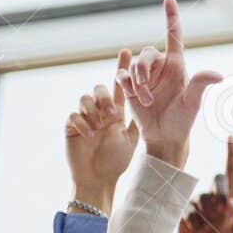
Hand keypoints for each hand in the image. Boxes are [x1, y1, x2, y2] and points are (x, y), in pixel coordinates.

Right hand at [65, 52, 139, 213]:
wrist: (98, 180)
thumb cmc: (116, 162)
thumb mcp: (133, 138)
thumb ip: (141, 119)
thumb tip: (161, 104)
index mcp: (117, 111)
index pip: (120, 85)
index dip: (122, 68)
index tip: (126, 51)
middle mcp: (100, 111)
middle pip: (101, 88)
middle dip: (106, 98)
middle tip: (113, 114)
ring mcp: (84, 117)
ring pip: (85, 98)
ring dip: (94, 111)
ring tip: (101, 127)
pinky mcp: (70, 126)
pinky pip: (73, 115)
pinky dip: (83, 124)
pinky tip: (90, 135)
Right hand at [117, 0, 220, 167]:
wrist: (164, 136)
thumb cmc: (183, 119)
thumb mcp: (193, 102)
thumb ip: (202, 84)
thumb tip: (219, 76)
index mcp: (178, 66)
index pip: (173, 36)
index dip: (171, 17)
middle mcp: (161, 67)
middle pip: (148, 53)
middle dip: (145, 71)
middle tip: (150, 95)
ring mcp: (145, 76)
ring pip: (135, 65)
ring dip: (138, 83)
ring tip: (147, 101)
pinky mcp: (130, 85)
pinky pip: (122, 75)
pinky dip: (127, 85)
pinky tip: (134, 97)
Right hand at [177, 137, 232, 232]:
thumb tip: (232, 201)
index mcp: (229, 200)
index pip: (230, 173)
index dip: (231, 154)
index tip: (231, 136)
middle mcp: (214, 198)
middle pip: (216, 180)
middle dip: (219, 192)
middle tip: (220, 210)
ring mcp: (199, 203)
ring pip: (201, 195)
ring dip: (204, 213)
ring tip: (204, 228)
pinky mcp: (184, 210)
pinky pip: (187, 207)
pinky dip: (191, 219)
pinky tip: (193, 229)